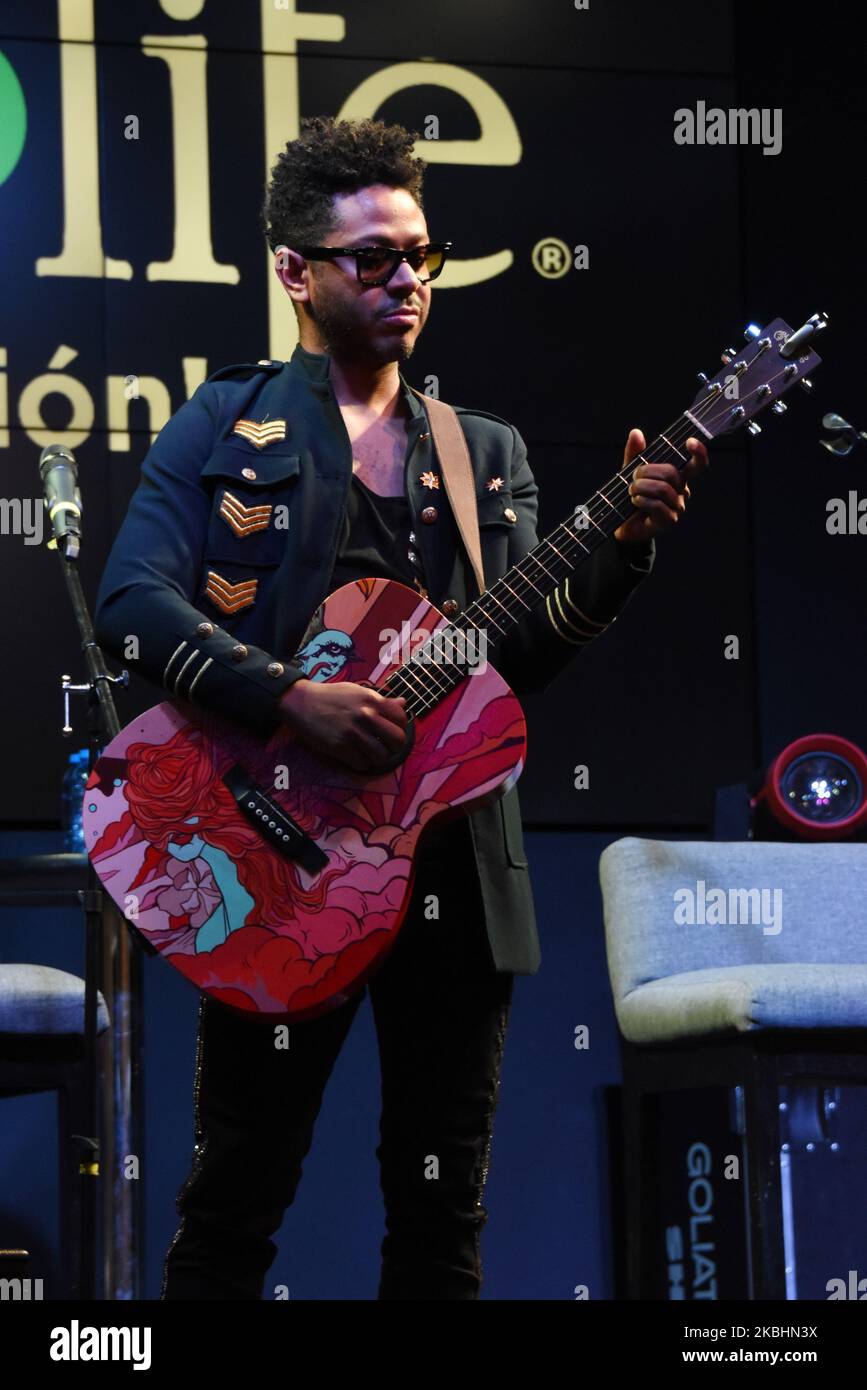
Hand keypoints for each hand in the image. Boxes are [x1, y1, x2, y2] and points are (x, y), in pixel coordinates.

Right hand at [278, 678, 407, 773]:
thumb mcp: (358, 691)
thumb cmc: (331, 696)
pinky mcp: (340, 746)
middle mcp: (366, 715)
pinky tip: (355, 757)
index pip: (401, 718)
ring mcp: (353, 732)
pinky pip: (362, 764)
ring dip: (377, 758)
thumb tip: (404, 703)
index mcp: (372, 699)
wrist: (302, 702)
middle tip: (385, 748)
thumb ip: (382, 700)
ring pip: (381, 756)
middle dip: (394, 747)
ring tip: (369, 754)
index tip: (391, 732)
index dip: (400, 727)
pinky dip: (361, 763)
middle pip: (397, 740)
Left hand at [613, 427, 707, 544]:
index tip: (690, 441)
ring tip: (632, 491)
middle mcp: (682, 491)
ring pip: (663, 489)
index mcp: (678, 476)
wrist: (624, 524)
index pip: (697, 464)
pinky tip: (635, 501)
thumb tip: (636, 432)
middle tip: (633, 478)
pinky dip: (641, 500)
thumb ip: (634, 453)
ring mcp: (677, 507)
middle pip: (671, 473)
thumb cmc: (633, 495)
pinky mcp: (669, 521)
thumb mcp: (630, 471)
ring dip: (641, 487)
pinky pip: (657, 506)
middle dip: (646, 472)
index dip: (699, 452)